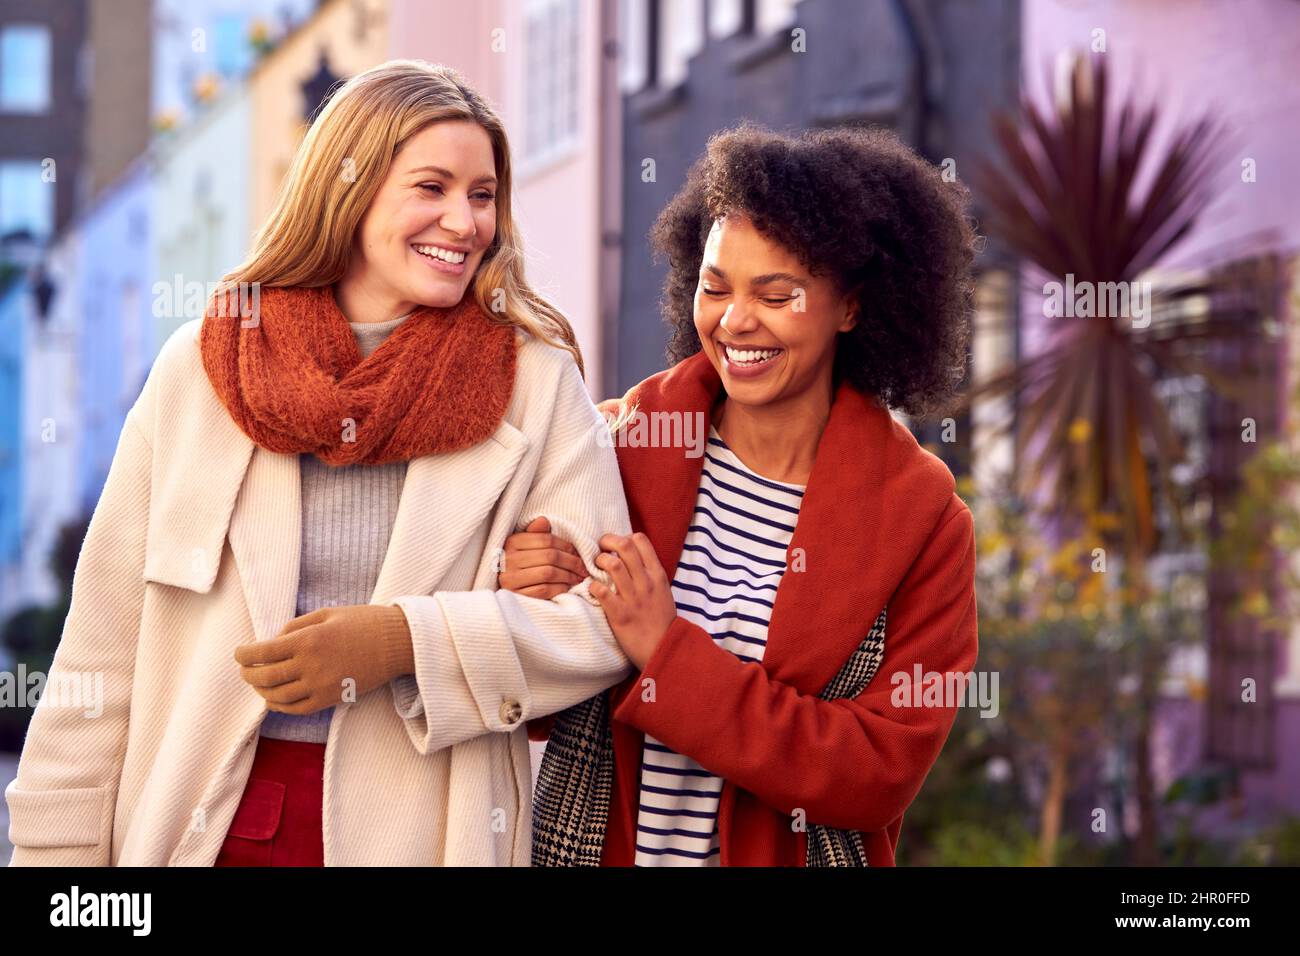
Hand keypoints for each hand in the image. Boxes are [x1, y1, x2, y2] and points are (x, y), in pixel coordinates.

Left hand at [234, 604, 413, 714]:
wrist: (397, 643)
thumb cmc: (364, 622)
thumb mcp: (327, 614)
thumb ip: (296, 626)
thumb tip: (273, 641)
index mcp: (307, 640)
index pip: (262, 652)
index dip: (244, 655)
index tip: (238, 653)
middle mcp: (310, 666)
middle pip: (264, 676)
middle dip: (248, 673)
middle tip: (244, 669)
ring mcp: (320, 686)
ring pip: (277, 696)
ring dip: (261, 690)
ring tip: (257, 683)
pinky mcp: (330, 699)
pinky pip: (296, 708)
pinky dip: (279, 706)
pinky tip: (273, 699)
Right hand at [498, 516, 586, 598]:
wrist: (505, 597)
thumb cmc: (521, 566)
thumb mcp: (526, 547)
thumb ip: (536, 534)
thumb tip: (544, 520)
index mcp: (512, 542)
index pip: (546, 540)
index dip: (567, 546)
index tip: (579, 554)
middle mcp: (509, 559)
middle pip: (550, 556)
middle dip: (572, 562)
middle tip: (583, 569)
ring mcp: (510, 579)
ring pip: (548, 573)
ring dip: (568, 576)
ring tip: (578, 578)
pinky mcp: (516, 596)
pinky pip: (544, 590)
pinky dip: (560, 588)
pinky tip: (567, 588)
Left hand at [590, 532, 676, 670]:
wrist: (663, 648)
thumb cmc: (661, 619)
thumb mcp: (662, 590)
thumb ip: (649, 573)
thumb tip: (631, 556)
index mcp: (657, 574)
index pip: (640, 540)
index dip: (623, 537)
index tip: (614, 546)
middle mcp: (646, 582)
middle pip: (624, 546)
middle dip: (606, 542)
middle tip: (599, 550)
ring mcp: (633, 598)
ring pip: (612, 565)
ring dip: (598, 562)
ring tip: (595, 568)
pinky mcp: (620, 615)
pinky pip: (601, 592)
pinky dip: (593, 586)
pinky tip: (592, 589)